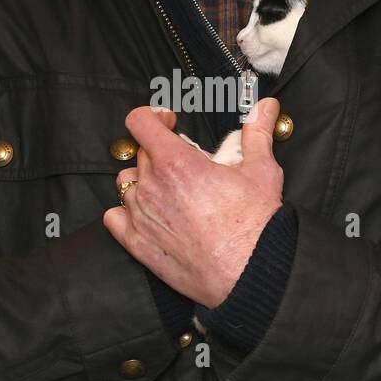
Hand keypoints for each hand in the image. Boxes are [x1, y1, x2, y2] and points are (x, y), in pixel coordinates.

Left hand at [102, 97, 284, 307]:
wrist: (252, 272)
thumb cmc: (256, 225)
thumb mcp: (261, 170)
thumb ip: (257, 132)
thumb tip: (265, 107)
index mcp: (176, 163)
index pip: (140, 122)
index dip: (154, 116)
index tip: (169, 123)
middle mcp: (152, 187)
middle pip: (141, 154)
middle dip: (162, 153)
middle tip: (187, 165)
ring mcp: (141, 216)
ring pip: (127, 184)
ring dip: (144, 181)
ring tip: (171, 190)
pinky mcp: (138, 244)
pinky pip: (114, 216)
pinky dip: (126, 211)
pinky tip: (149, 213)